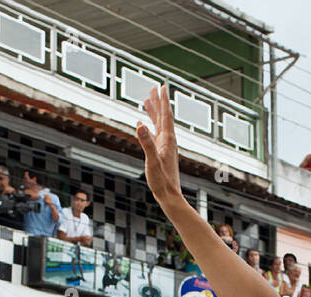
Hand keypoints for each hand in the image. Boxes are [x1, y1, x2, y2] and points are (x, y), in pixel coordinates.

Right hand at [135, 85, 183, 205]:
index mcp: (167, 140)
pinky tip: (144, 125)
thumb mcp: (151, 162)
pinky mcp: (161, 153)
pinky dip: (150, 126)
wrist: (170, 196)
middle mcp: (168, 141)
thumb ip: (146, 143)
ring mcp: (165, 147)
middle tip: (154, 88)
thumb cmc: (162, 181)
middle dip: (158, 102)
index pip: (165, 116)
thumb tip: (140, 125)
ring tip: (147, 100)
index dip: (163, 101)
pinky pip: (155, 134)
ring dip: (154, 112)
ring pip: (159, 124)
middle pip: (163, 117)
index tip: (161, 86)